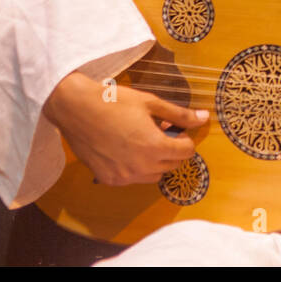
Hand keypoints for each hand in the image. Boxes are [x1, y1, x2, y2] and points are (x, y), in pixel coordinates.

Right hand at [42, 70, 208, 185]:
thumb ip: (180, 114)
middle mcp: (141, 166)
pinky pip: (133, 179)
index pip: (186, 152)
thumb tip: (204, 118)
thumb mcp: (150, 103)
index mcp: (155, 147)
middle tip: (160, 131)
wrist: (76, 109)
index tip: (175, 128)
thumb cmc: (113, 101)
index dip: (185, 139)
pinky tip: (126, 149)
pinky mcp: (109, 179)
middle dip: (172, 149)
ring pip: (154, 176)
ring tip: (143, 140)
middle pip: (172, 165)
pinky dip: (136, 168)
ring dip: (156, 161)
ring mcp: (124, 176)